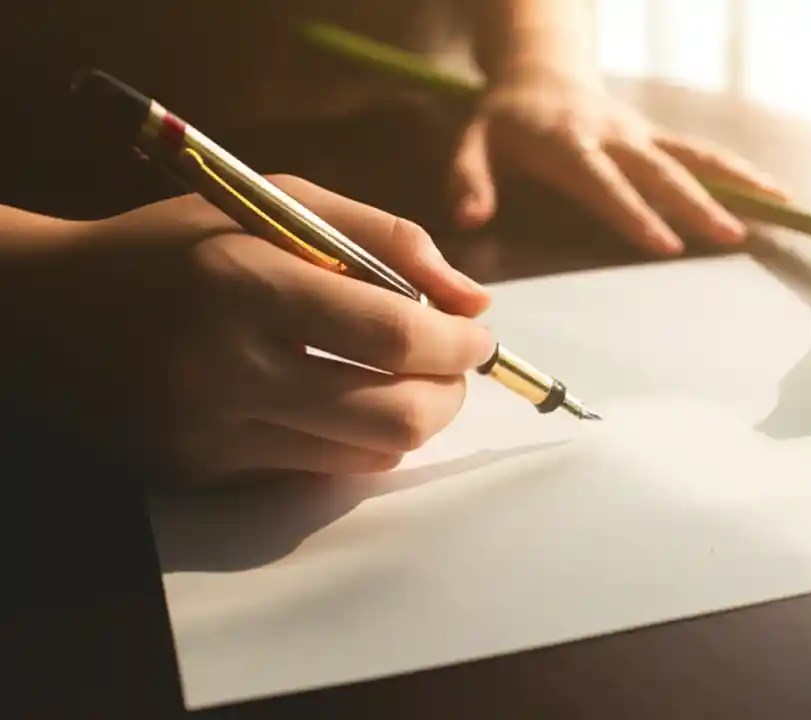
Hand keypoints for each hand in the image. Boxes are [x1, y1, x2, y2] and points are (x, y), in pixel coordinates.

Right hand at [3, 177, 491, 484]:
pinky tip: (343, 403)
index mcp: (242, 283)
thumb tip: (473, 302)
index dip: (456, 343)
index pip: (390, 335)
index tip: (476, 334)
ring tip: (407, 381)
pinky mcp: (202, 475)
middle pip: (394, 415)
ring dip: (412, 420)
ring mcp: (211, 434)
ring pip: (366, 456)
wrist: (48, 314)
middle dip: (449, 393)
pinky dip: (353, 441)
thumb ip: (385, 239)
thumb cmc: (176, 243)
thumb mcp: (276, 204)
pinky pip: (317, 473)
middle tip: (452, 366)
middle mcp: (224, 369)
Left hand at [449, 65, 787, 254]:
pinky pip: (702, 151)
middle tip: (732, 235)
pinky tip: (774, 192)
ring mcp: (640, 134)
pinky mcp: (657, 136)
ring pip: (694, 154)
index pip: (605, 182)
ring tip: (777, 205)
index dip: (635, 212)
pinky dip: (739, 170)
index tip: (666, 243)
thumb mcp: (471, 144)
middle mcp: (612, 137)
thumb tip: (471, 219)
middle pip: (661, 170)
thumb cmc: (502, 120)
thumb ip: (469, 181)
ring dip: (735, 179)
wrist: (537, 70)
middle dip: (698, 202)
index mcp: (567, 144)